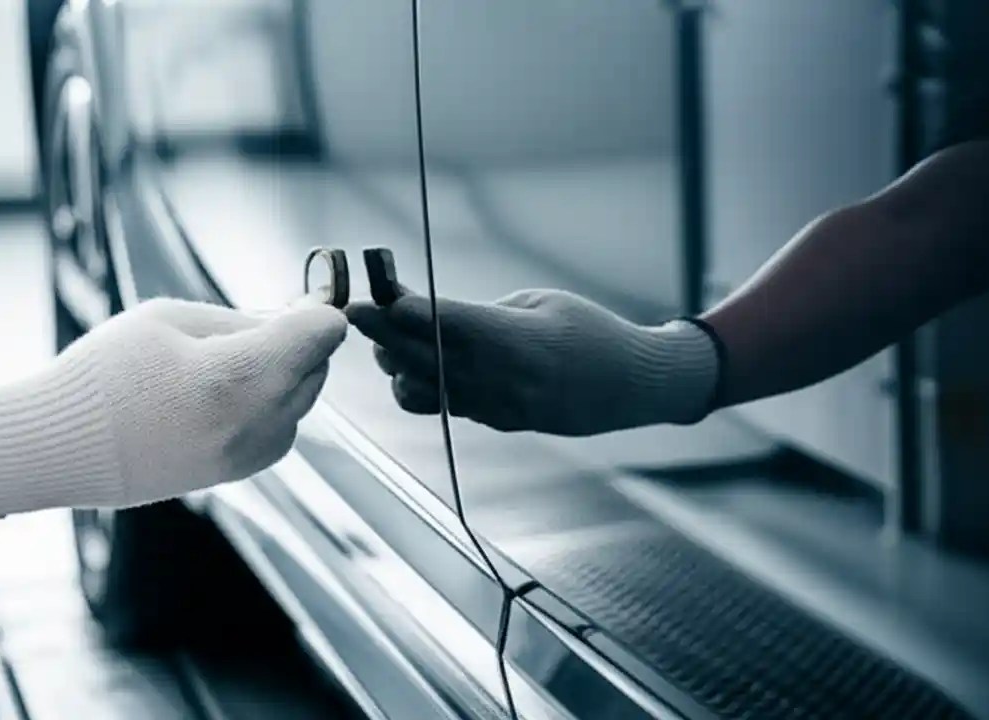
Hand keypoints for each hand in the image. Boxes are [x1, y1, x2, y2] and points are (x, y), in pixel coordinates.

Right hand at [0, 298, 346, 516]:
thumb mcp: (171, 318)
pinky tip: (222, 393)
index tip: (301, 300)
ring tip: (227, 360)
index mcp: (237, 375)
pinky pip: (281, 427)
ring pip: (302, 399)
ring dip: (284, 373)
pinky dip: (269, 404)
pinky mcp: (240, 473)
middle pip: (317, 366)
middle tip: (258, 321)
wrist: (61, 447)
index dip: (316, 311)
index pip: (322, 335)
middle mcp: (254, 422)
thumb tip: (297, 316)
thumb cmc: (105, 372)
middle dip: (299, 340)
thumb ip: (244, 317)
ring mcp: (249, 455)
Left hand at [347, 289, 716, 435]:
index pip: (451, 327)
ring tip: (385, 337)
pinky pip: (442, 406)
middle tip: (356, 310)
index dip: (408, 313)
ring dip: (396, 361)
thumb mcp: (542, 304)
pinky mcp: (495, 421)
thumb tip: (430, 313)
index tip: (376, 298)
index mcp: (520, 341)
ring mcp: (497, 407)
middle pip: (426, 356)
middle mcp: (503, 380)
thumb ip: (483, 312)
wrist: (631, 387)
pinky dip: (418, 384)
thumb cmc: (591, 332)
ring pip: (424, 389)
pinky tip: (411, 362)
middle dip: (384, 333)